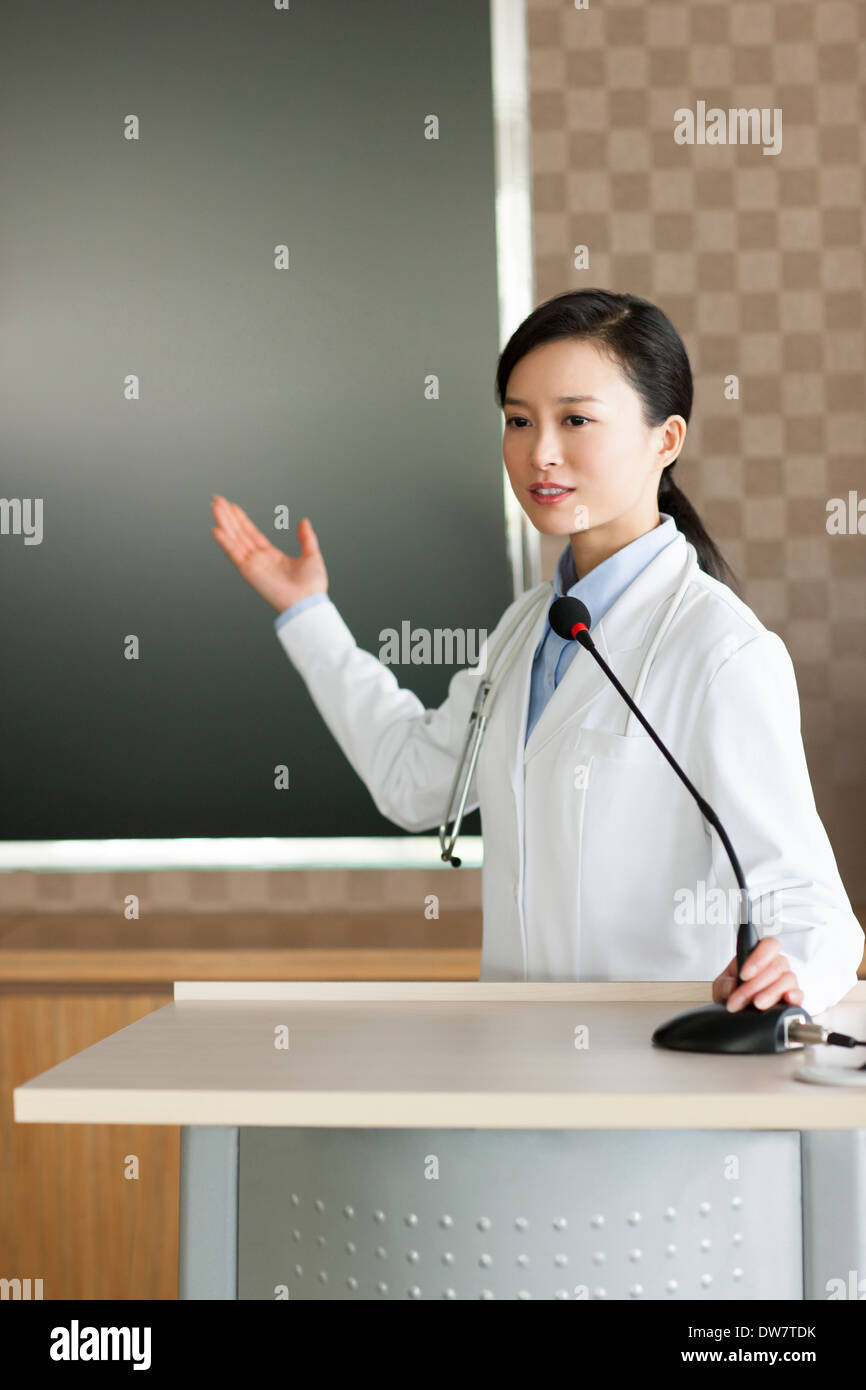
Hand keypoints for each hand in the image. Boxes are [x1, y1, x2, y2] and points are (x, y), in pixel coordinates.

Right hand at [210, 495, 327, 612]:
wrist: (308, 603)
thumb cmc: (312, 586)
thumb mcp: (311, 554)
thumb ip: (306, 538)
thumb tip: (304, 522)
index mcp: (272, 556)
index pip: (252, 534)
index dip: (241, 520)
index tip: (232, 507)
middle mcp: (259, 560)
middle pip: (239, 534)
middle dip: (228, 517)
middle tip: (217, 501)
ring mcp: (253, 565)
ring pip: (234, 539)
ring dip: (224, 523)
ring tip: (215, 507)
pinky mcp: (249, 572)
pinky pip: (235, 554)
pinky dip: (225, 542)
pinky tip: (216, 530)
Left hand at [712, 936, 803, 1012]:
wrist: (737, 1012)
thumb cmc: (731, 994)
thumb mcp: (721, 987)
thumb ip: (724, 984)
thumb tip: (732, 986)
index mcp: (758, 955)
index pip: (768, 945)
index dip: (759, 958)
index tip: (744, 975)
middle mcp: (775, 965)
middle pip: (776, 966)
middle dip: (756, 985)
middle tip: (741, 999)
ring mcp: (786, 981)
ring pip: (787, 980)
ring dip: (771, 993)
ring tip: (757, 1004)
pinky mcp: (793, 998)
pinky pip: (799, 994)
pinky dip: (794, 997)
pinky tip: (785, 1000)